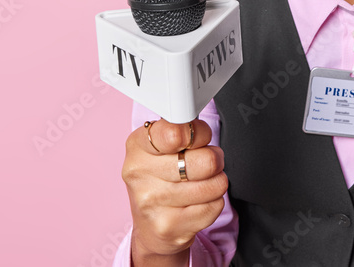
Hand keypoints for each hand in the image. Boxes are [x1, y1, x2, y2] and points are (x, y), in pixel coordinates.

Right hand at [121, 118, 227, 265]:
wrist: (150, 224)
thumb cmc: (160, 177)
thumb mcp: (161, 146)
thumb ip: (180, 130)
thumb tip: (199, 126)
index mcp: (137, 146)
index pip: (176, 132)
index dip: (198, 133)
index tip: (198, 138)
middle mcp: (139, 175)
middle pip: (206, 161)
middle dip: (215, 159)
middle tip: (206, 162)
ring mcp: (152, 203)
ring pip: (214, 185)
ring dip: (216, 182)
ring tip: (200, 182)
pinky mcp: (168, 227)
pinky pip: (214, 206)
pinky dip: (213, 202)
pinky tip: (197, 202)